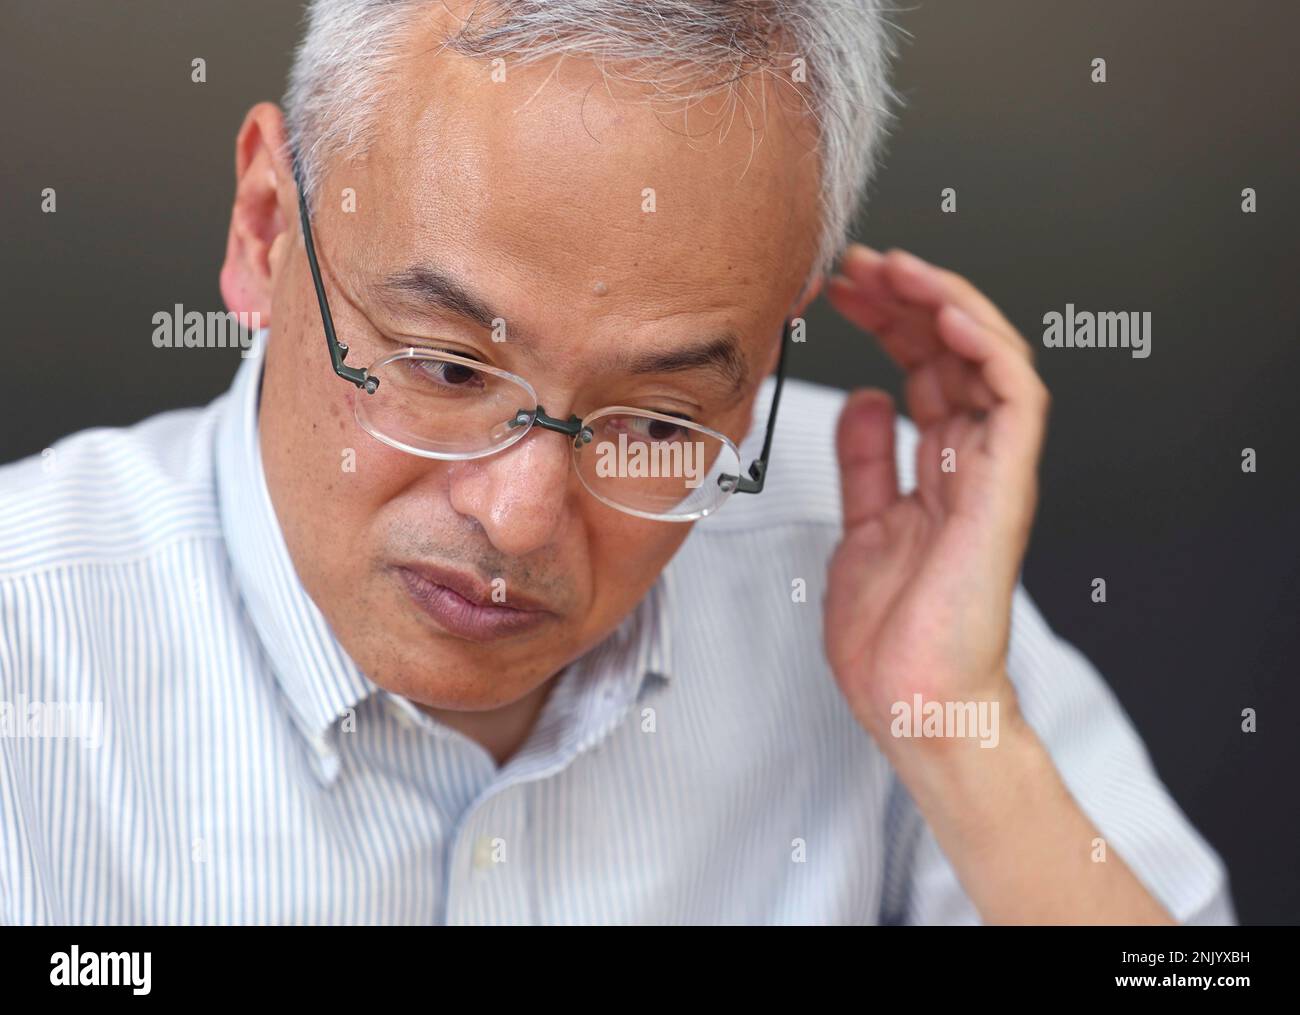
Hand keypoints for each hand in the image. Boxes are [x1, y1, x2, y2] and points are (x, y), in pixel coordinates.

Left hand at [822, 246, 1049, 753]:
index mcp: (936, 471)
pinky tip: (944, 315)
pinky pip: (1015, 401)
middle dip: (905, 299)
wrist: (911, 701)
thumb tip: (862, 397)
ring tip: (898, 269)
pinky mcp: (1005, 489)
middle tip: (858, 263)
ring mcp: (992, 472)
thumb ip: (866, 462)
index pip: (920, 371)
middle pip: (948, 354)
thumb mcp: (860, 526)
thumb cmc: (890, 635)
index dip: (886, 321)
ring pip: (987, 361)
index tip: (841, 288)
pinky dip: (986, 350)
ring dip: (944, 306)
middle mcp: (969, 463)